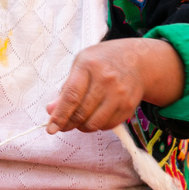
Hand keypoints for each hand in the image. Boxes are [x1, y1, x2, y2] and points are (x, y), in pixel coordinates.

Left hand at [46, 38, 184, 134]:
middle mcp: (106, 80)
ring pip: (94, 123)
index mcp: (89, 66)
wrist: (137, 61)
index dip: (60, 115)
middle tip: (62, 126)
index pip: (71, 96)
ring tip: (80, 119)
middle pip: (82, 113)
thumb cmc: (103, 62)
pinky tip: (96, 115)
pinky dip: (98, 125)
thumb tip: (51, 110)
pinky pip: (107, 126)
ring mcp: (119, 94)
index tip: (51, 129)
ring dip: (83, 127)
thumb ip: (65, 88)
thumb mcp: (81, 65)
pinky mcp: (128, 107)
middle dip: (68, 124)